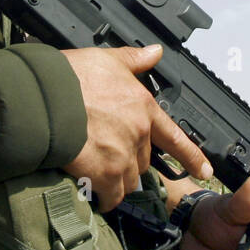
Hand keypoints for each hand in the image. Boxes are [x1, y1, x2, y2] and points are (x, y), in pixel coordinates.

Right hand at [61, 45, 211, 211]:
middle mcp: (138, 135)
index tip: (204, 169)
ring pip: (129, 179)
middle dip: (130, 159)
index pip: (175, 137)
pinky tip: (94, 192)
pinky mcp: (104, 176)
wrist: (45, 100)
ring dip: (118, 179)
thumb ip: (134, 60)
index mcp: (143, 108)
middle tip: (108, 153)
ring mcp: (123, 158)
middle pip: (144, 160)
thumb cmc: (71, 78)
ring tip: (98, 171)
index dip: (191, 155)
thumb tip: (155, 52)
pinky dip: (104, 197)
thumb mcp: (107, 60)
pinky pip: (112, 196)